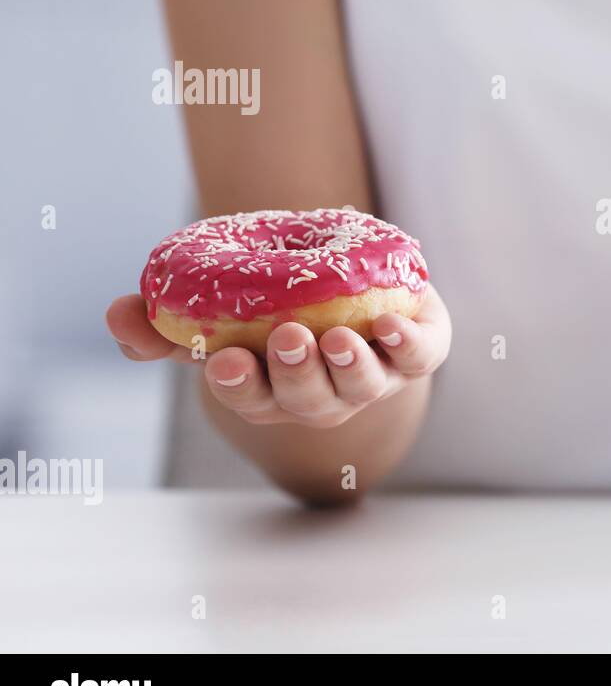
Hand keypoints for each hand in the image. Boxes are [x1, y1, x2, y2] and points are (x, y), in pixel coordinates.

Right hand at [105, 289, 450, 427]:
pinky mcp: (417, 352)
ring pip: (363, 386)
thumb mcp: (219, 314)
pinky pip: (418, 357)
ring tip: (337, 338)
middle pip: (308, 398)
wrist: (355, 286)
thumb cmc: (277, 309)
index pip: (249, 398)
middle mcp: (323, 395)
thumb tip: (118, 314)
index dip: (238, 384)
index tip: (226, 360)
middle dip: (296, 373)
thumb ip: (166, 322)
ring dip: (350, 366)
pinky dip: (407, 344)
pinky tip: (393, 324)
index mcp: (271, 390)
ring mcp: (373, 378)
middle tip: (286, 339)